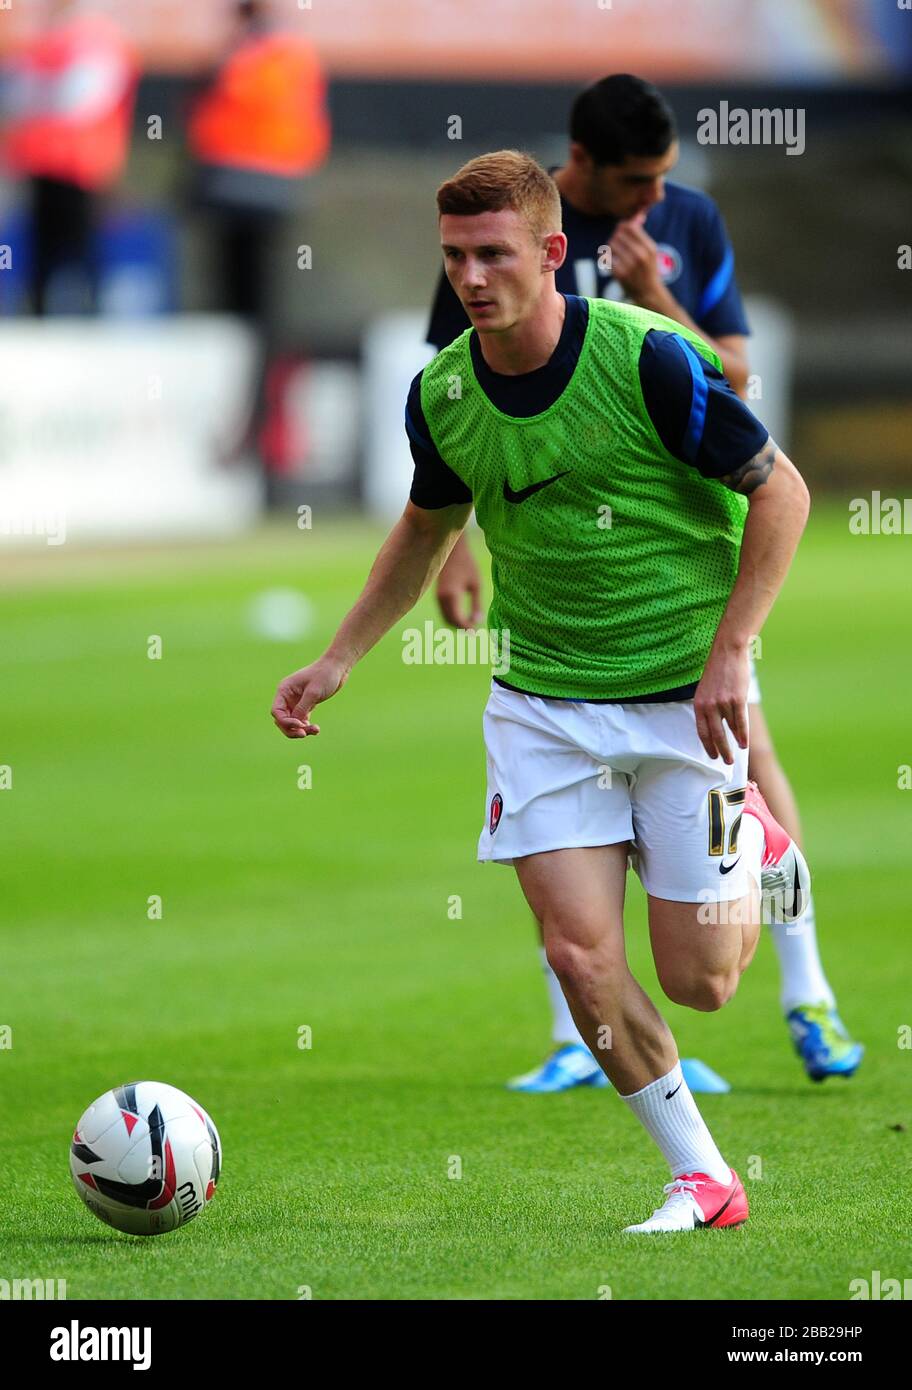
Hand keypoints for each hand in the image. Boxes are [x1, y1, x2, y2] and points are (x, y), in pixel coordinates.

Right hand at [271, 656, 347, 737]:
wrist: (337, 667)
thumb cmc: (324, 675)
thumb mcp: (313, 692)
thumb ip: (302, 708)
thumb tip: (295, 724)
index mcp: (284, 690)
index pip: (277, 711)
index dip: (285, 722)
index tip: (300, 725)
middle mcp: (288, 697)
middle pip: (282, 720)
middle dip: (292, 729)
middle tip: (304, 734)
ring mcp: (296, 702)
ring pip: (292, 722)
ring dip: (301, 729)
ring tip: (315, 730)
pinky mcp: (306, 706)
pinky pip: (302, 721)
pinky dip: (307, 727)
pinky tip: (316, 729)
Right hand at [435, 532, 483, 628]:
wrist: (451, 549)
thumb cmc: (466, 564)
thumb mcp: (476, 584)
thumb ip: (477, 603)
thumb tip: (478, 620)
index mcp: (451, 596)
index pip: (458, 620)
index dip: (467, 628)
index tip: (477, 632)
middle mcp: (441, 598)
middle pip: (450, 621)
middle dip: (461, 628)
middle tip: (474, 632)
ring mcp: (437, 596)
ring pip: (446, 617)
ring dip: (457, 623)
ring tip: (471, 624)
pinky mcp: (438, 594)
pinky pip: (444, 611)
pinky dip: (453, 617)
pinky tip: (464, 615)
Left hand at [608, 212, 662, 303]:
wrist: (648, 293)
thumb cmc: (648, 269)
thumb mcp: (651, 250)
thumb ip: (642, 233)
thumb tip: (637, 214)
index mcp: (649, 247)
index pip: (630, 227)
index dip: (623, 226)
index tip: (622, 231)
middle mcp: (640, 255)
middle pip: (619, 234)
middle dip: (616, 237)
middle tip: (619, 244)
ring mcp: (630, 265)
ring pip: (612, 245)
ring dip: (611, 248)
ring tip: (617, 254)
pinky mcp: (620, 274)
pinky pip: (607, 258)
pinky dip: (608, 259)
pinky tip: (613, 263)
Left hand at [694, 645, 749, 764]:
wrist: (728, 652)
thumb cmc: (718, 671)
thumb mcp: (706, 690)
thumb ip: (708, 707)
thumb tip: (717, 726)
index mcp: (699, 704)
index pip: (702, 731)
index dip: (707, 745)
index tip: (712, 755)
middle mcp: (709, 706)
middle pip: (716, 735)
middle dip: (721, 751)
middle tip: (726, 762)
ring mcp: (723, 703)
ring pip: (730, 729)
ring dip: (734, 743)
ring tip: (738, 752)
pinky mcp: (737, 699)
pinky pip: (740, 722)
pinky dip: (743, 734)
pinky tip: (744, 744)